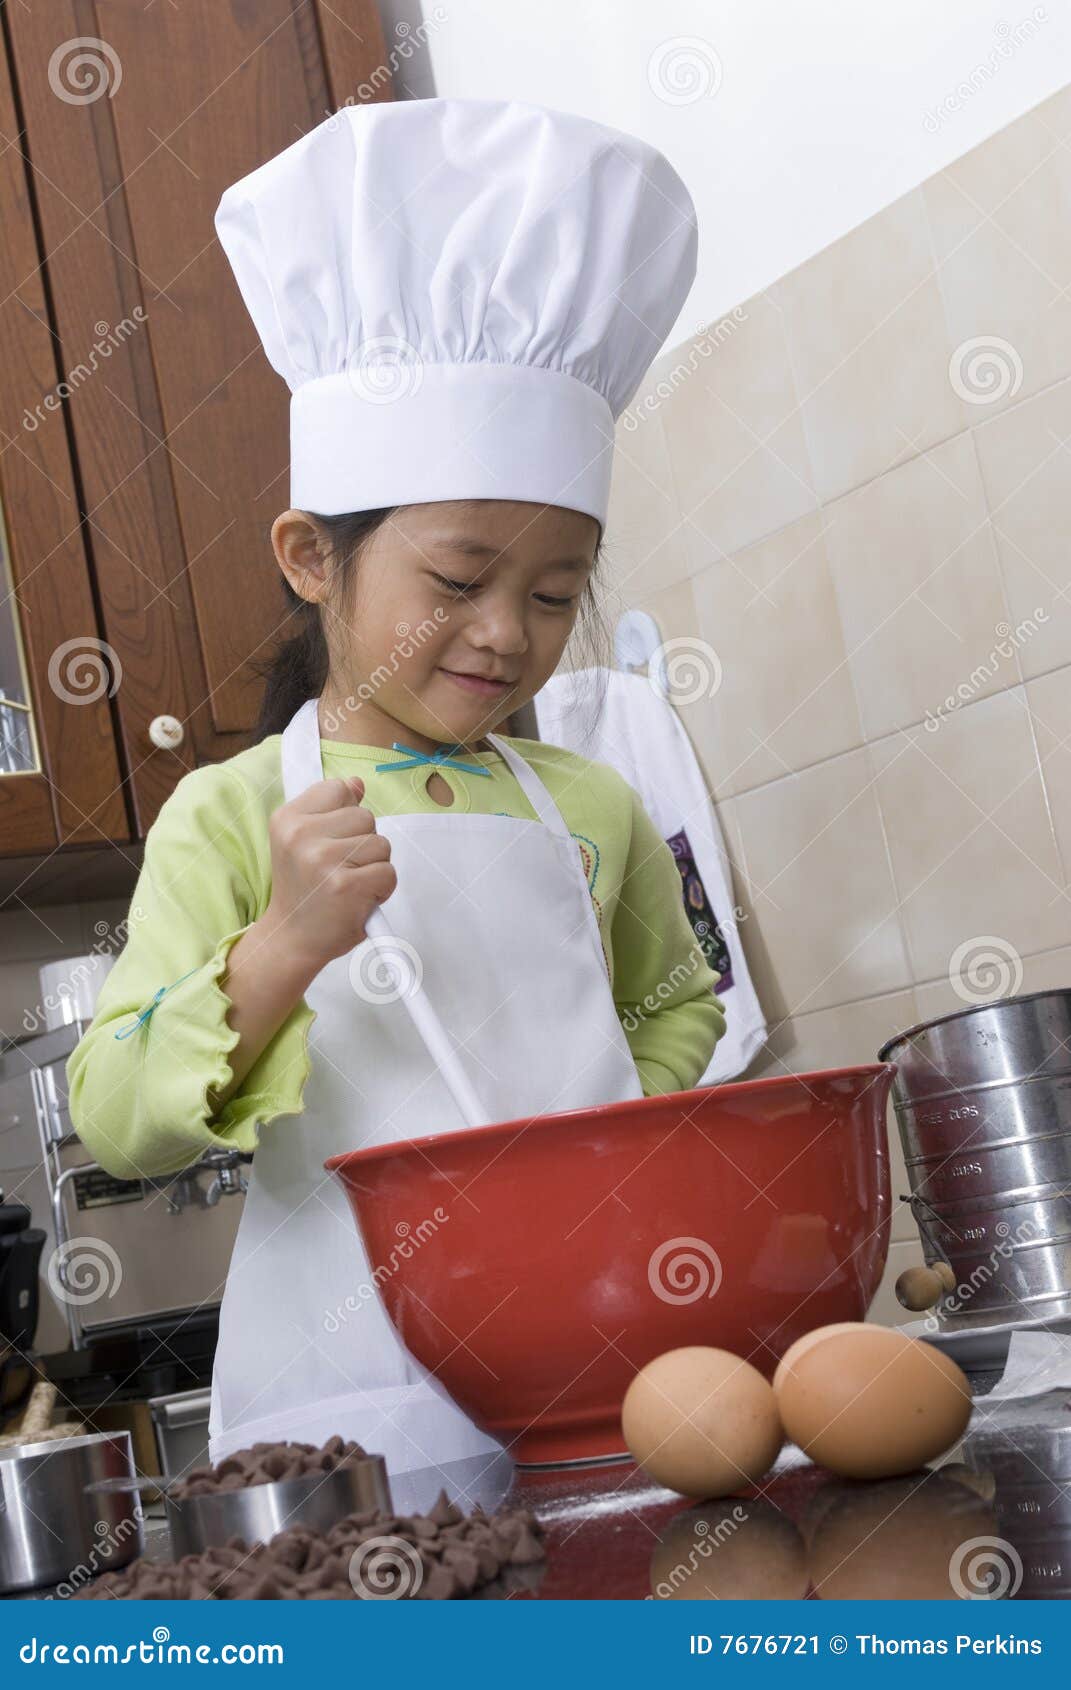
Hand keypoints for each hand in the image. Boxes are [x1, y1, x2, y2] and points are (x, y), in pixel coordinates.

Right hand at [263, 775, 395, 971]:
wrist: (292, 937)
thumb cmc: (304, 889)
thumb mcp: (304, 841)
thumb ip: (330, 810)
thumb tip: (356, 783)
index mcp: (287, 819)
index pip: (339, 789)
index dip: (345, 815)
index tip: (331, 840)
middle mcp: (300, 836)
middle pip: (365, 816)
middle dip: (363, 842)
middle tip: (339, 869)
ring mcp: (323, 860)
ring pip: (381, 844)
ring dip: (373, 866)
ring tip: (348, 883)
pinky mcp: (346, 886)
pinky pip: (388, 872)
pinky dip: (381, 888)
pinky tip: (358, 898)